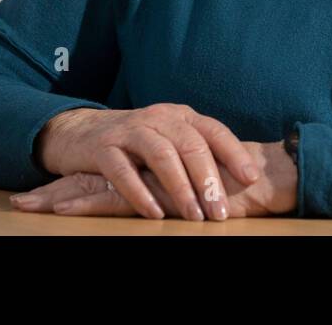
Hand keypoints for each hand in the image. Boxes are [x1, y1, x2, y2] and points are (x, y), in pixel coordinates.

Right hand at [33, 104, 263, 220]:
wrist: (80, 132)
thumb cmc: (137, 144)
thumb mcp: (170, 140)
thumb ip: (198, 153)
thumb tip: (241, 179)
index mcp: (180, 116)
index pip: (213, 130)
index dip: (233, 153)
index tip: (251, 179)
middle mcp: (158, 117)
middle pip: (190, 144)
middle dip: (208, 179)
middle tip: (220, 211)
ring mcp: (129, 130)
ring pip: (161, 155)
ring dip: (180, 188)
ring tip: (194, 216)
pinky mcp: (102, 147)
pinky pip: (123, 170)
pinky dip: (140, 193)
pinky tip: (154, 214)